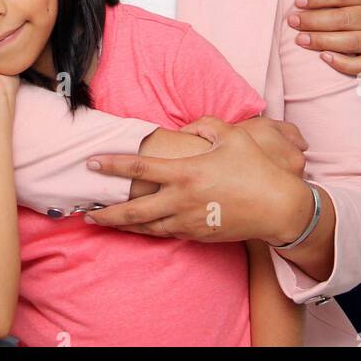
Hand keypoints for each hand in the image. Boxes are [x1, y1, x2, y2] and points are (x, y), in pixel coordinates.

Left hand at [84, 116, 307, 243]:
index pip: (140, 169)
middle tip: (83, 211)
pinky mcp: (196, 235)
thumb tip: (185, 128)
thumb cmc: (255, 168)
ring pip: (145, 227)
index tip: (92, 162)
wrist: (277, 208)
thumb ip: (204, 125)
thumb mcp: (231, 136)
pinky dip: (145, 231)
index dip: (113, 165)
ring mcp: (188, 221)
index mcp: (186, 172)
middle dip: (105, 212)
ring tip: (100, 221)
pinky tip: (135, 228)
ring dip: (121, 225)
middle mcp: (181, 200)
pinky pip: (163, 233)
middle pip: (133, 210)